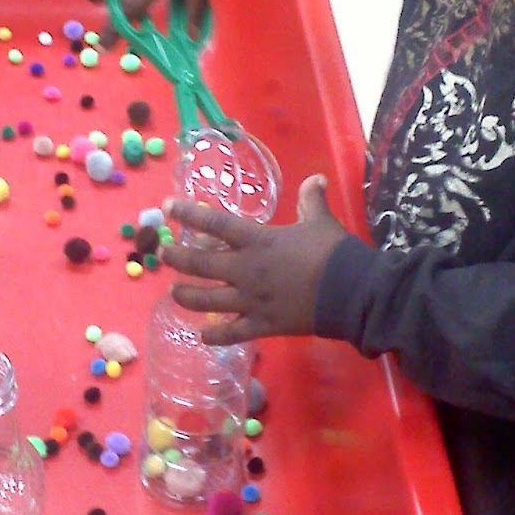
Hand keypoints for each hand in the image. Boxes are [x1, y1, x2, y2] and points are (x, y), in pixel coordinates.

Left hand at [163, 174, 348, 341]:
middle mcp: (246, 270)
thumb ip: (311, 199)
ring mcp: (251, 301)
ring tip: (174, 291)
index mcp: (258, 241)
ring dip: (186, 295)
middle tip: (162, 252)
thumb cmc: (334, 253)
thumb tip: (315, 178)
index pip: (214, 223)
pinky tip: (201, 335)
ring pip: (207, 300)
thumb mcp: (320, 220)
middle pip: (200, 264)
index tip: (167, 206)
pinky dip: (214, 336)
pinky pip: (231, 333)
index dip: (188, 213)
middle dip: (176, 257)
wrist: (353, 293)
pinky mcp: (262, 325)